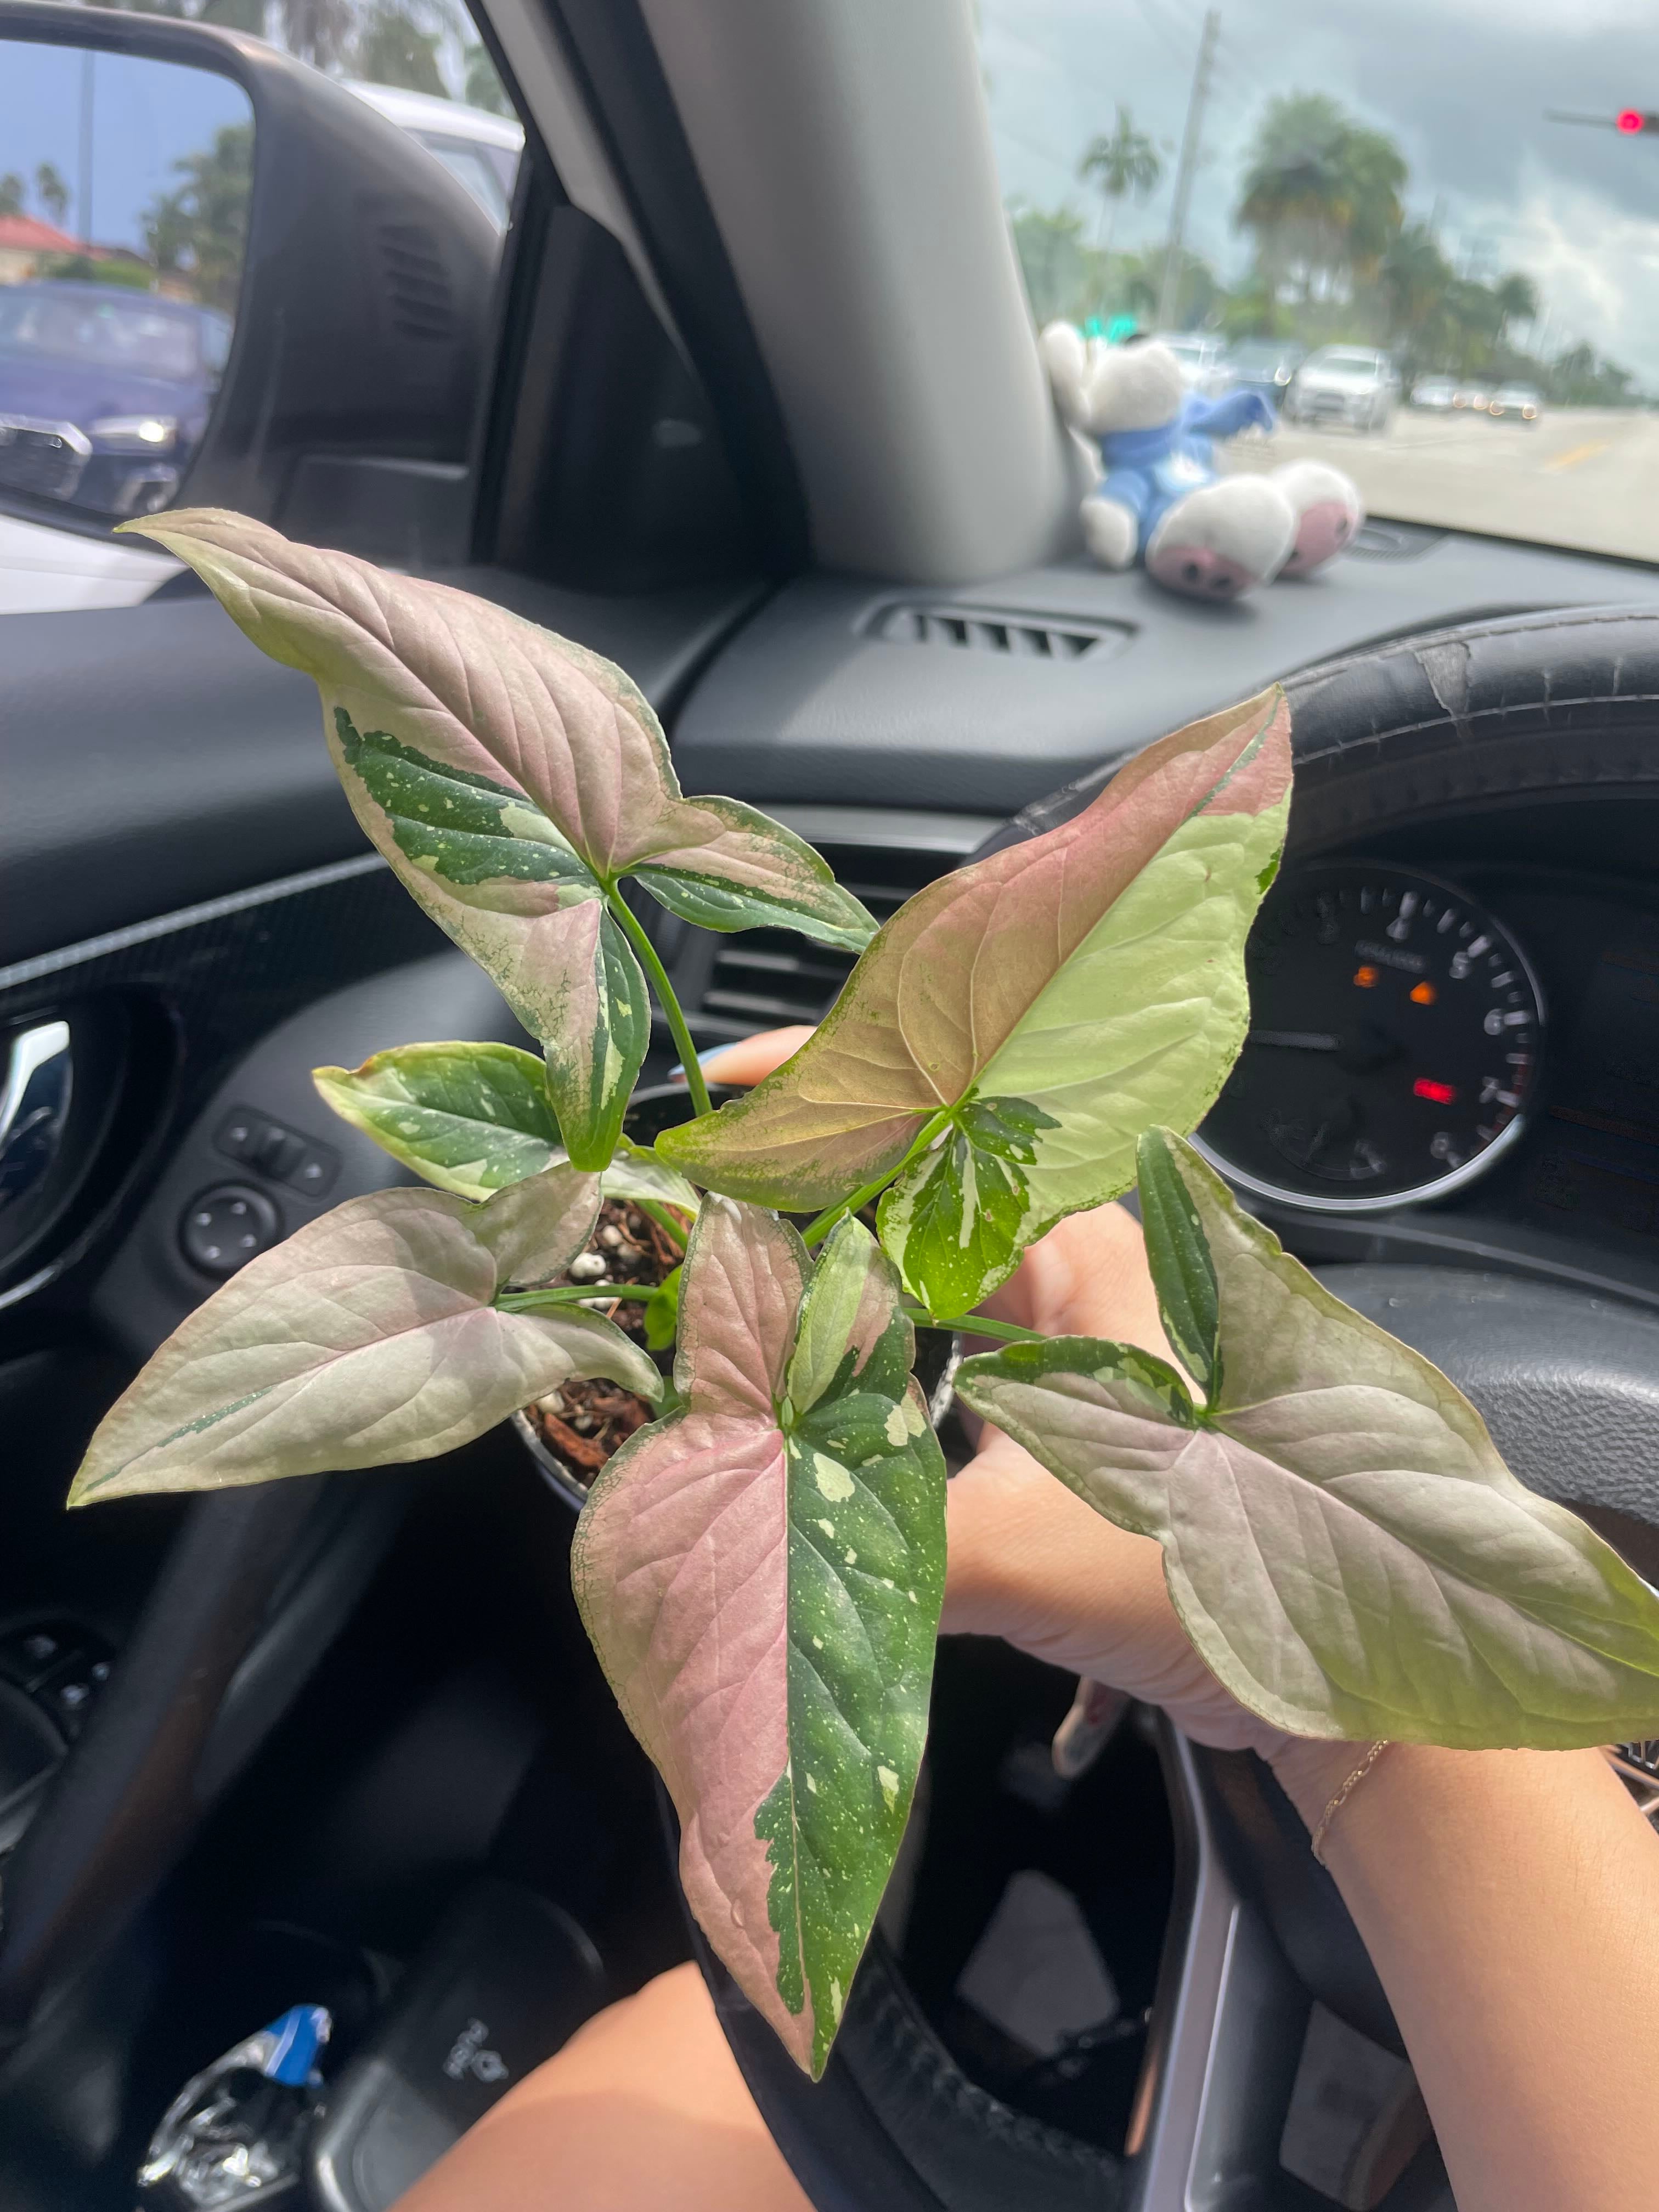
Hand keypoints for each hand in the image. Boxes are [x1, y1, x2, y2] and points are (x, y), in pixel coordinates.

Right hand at [697, 1030, 1343, 1792]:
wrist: (1355, 1660)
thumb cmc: (1234, 1569)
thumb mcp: (1029, 1553)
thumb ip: (881, 1548)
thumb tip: (753, 1547)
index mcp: (1087, 1257)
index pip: (945, 1130)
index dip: (838, 1093)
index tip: (736, 1087)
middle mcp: (1089, 1276)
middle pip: (930, 1186)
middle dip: (820, 1176)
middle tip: (708, 1183)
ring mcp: (1087, 1339)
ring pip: (942, 1264)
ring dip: (852, 1261)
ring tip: (745, 1261)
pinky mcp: (1086, 1408)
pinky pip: (962, 1340)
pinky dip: (889, 1343)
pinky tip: (828, 1373)